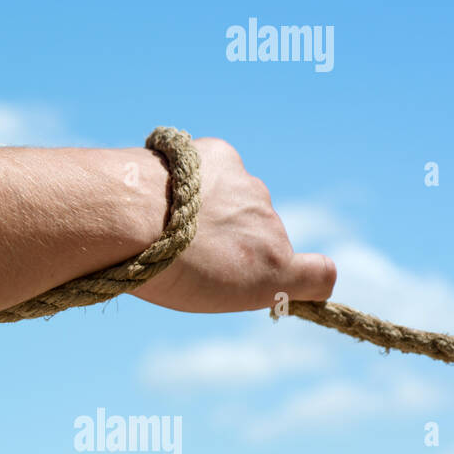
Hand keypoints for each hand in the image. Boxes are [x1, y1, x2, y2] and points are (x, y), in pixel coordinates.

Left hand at [130, 137, 336, 312]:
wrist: (132, 218)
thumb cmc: (159, 269)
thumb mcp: (203, 296)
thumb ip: (231, 281)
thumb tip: (232, 265)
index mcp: (274, 272)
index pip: (321, 275)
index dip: (307, 277)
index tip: (278, 277)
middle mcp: (273, 227)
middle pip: (259, 233)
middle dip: (230, 238)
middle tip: (185, 247)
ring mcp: (250, 189)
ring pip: (236, 199)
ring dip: (212, 205)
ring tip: (167, 217)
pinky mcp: (225, 157)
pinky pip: (216, 167)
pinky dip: (197, 176)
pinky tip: (168, 185)